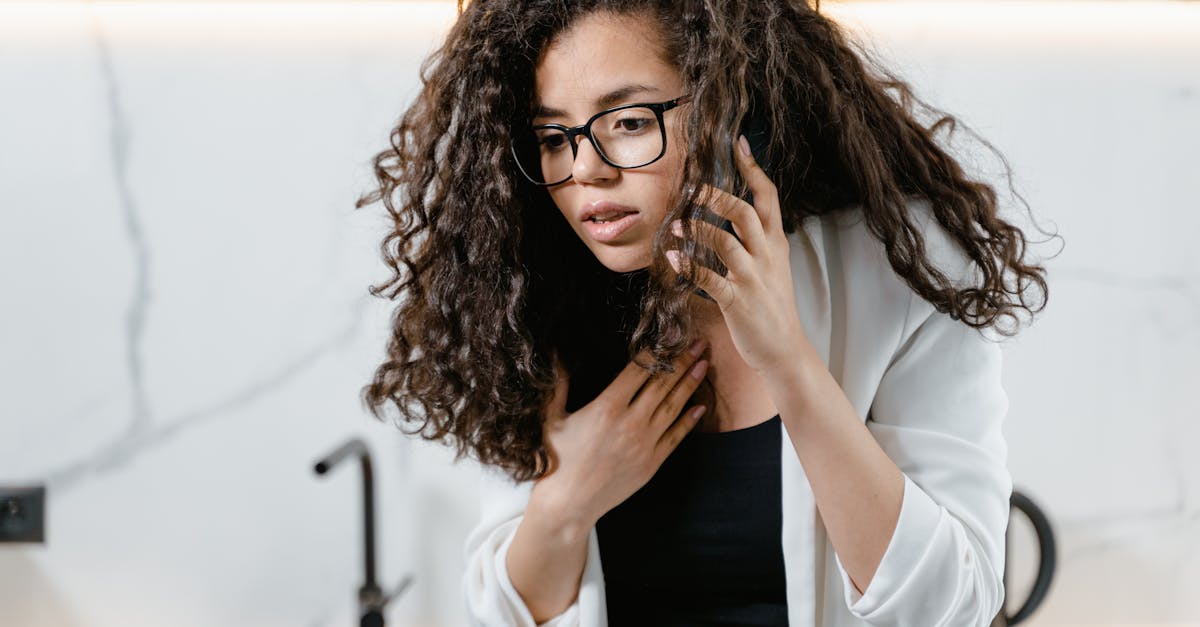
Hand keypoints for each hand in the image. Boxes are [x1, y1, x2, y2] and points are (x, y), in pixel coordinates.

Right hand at [535, 341, 710, 526]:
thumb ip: (557, 384)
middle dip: (683, 360)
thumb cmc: (556, 459)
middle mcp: (630, 423)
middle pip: (662, 384)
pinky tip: (700, 406)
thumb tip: (555, 353)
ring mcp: (644, 444)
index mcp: (606, 407)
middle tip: (700, 342)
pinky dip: (689, 421)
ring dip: (690, 384)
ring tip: (704, 364)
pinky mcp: (652, 463)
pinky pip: (676, 437)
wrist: (568, 504)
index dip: (658, 350)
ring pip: (673, 407)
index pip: (639, 370)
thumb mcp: (550, 418)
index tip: (672, 335)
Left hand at [665, 133, 808, 374]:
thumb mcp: (774, 265)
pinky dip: (688, 266)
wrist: (784, 349)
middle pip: (744, 212)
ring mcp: (752, 278)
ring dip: (697, 230)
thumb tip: (735, 211)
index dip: (753, 169)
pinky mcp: (736, 301)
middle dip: (717, 196)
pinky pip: (709, 278)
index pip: (768, 197)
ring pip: (725, 242)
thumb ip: (759, 239)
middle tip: (694, 187)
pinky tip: (671, 257)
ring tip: (675, 224)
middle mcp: (766, 256)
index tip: (738, 144)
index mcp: (776, 243)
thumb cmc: (773, 305)